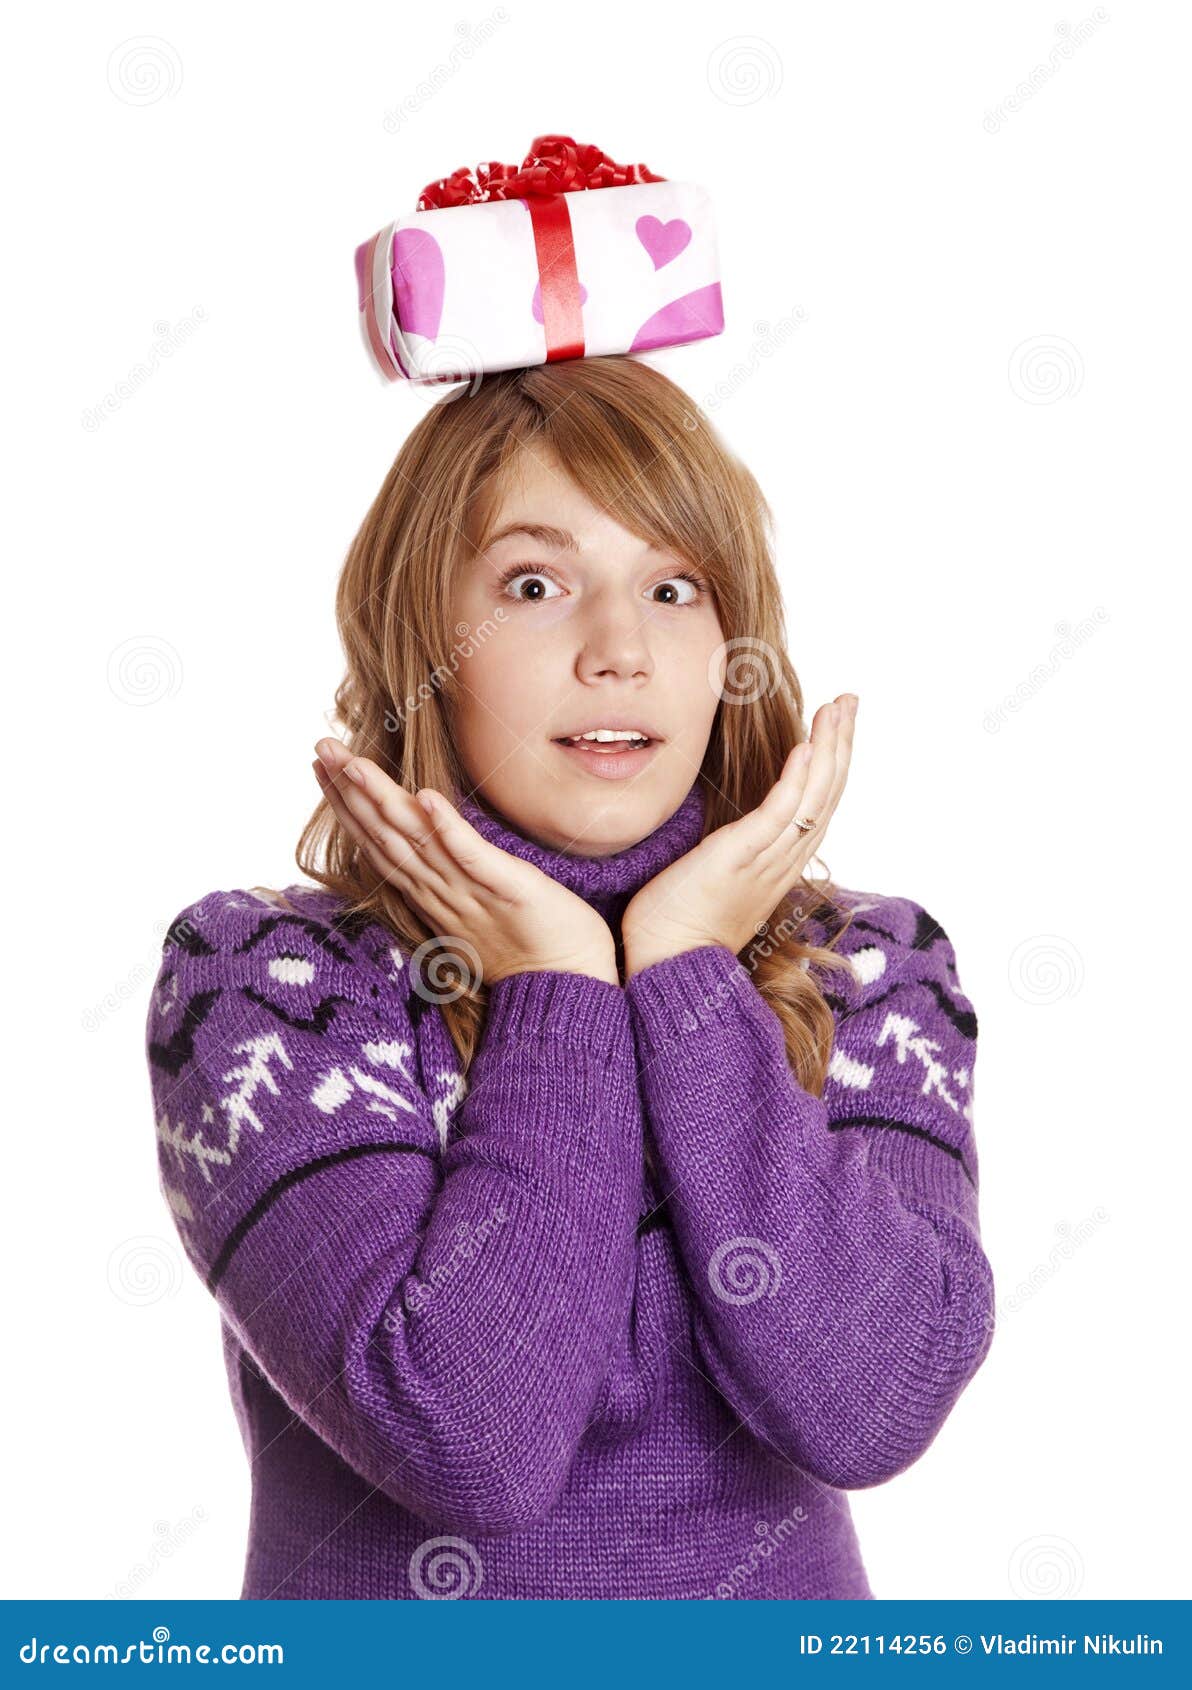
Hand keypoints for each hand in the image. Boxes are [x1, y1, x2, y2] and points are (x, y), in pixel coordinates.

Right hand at [312, 741, 619, 986]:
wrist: (567, 988)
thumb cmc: (529, 945)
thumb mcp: (477, 905)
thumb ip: (450, 873)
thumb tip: (430, 841)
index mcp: (432, 893)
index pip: (380, 843)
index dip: (348, 805)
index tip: (323, 767)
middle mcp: (442, 891)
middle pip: (386, 835)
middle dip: (350, 791)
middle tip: (321, 748)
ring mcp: (472, 892)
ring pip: (417, 842)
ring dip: (384, 801)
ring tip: (355, 764)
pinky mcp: (509, 891)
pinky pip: (473, 858)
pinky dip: (448, 829)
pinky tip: (426, 798)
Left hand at [620, 694, 856, 977]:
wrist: (669, 964)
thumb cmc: (679, 923)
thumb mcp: (717, 875)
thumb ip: (733, 849)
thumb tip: (729, 826)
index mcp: (780, 862)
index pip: (817, 803)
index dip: (831, 761)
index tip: (835, 723)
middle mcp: (783, 860)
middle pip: (827, 794)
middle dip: (840, 743)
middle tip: (849, 701)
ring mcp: (766, 860)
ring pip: (813, 798)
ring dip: (827, 749)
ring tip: (836, 708)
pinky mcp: (740, 859)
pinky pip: (778, 816)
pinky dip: (796, 781)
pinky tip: (805, 748)